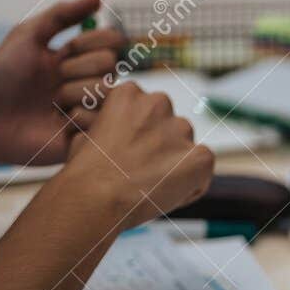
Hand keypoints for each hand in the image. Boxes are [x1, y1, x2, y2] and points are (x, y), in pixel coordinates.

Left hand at [0, 0, 126, 166]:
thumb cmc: (2, 76)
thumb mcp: (27, 36)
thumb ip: (61, 15)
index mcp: (74, 57)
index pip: (109, 41)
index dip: (93, 41)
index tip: (68, 49)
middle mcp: (85, 81)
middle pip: (109, 64)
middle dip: (77, 70)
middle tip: (52, 82)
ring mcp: (88, 107)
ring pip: (106, 91)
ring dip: (74, 94)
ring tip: (52, 104)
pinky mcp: (86, 135)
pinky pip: (99, 120)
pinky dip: (77, 119)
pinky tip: (57, 123)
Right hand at [61, 82, 214, 228]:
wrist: (96, 197)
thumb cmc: (86, 171)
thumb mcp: (87, 133)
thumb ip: (111, 125)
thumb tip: (118, 132)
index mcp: (129, 93)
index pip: (148, 112)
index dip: (140, 137)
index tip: (127, 155)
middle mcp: (159, 103)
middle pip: (171, 125)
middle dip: (162, 146)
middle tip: (142, 172)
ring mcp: (181, 130)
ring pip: (186, 147)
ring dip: (176, 164)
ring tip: (152, 186)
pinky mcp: (200, 157)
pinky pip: (203, 169)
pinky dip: (193, 183)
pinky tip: (169, 195)